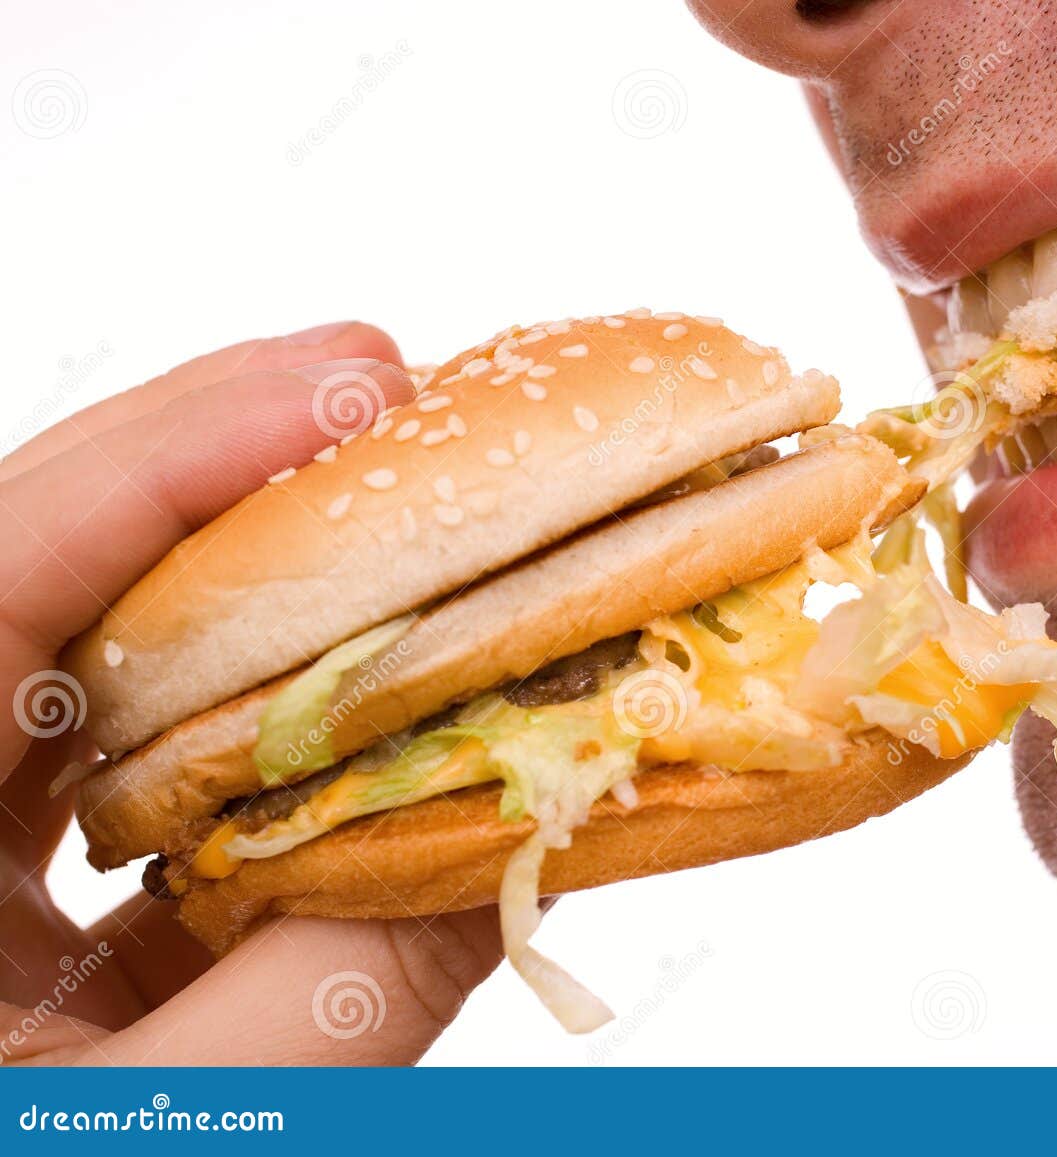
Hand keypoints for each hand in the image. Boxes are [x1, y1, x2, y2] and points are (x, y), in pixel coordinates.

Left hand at [0, 323, 502, 1064]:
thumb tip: (520, 824)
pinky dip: (234, 709)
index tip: (347, 380)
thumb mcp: (170, 1133)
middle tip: (382, 391)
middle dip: (206, 478)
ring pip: (65, 660)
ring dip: (234, 584)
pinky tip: (343, 678)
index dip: (156, 458)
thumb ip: (342, 996)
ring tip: (381, 498)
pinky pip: (101, 757)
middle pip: (20, 584)